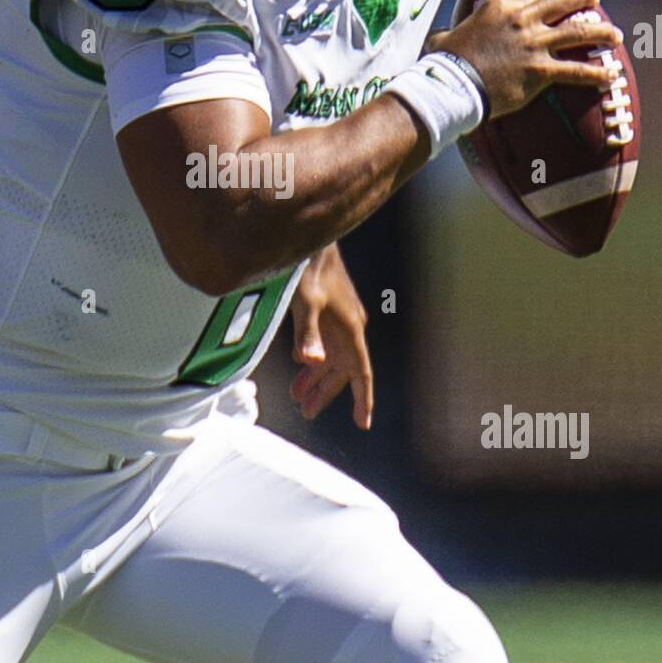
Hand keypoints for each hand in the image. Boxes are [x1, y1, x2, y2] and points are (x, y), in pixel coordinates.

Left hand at [289, 244, 373, 429]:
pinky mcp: (328, 311)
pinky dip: (312, 359)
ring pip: (332, 358)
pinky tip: (299, 365)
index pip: (361, 373)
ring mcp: (340, 319)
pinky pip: (324, 344)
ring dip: (316, 378)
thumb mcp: (306, 302)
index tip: (363, 423)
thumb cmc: (310, 269)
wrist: (311, 239)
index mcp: (350, 330)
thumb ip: (308, 333)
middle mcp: (349, 328)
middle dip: (326, 393)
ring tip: (298, 397)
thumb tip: (312, 361)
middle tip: (306, 413)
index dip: (363, 399)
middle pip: (343, 371)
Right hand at [428, 0, 623, 118]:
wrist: (455, 87)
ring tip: (615, 35)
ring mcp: (535, 45)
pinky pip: (577, 71)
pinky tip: (611, 74)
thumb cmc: (446, 63)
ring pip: (579, 32)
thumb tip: (441, 36)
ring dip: (601, 32)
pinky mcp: (542, 71)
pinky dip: (597, 73)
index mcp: (498, 7)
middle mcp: (522, 20)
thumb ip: (450, 32)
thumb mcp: (443, 38)